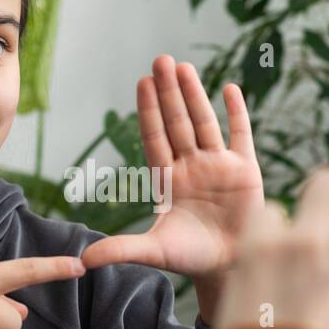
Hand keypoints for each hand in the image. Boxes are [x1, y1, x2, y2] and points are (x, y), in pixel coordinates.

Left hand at [80, 56, 264, 293]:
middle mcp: (192, 166)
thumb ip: (121, 249)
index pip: (155, 137)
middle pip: (177, 122)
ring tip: (185, 67)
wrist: (230, 268)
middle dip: (169, 92)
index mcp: (168, 180)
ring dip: (195, 95)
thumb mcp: (154, 251)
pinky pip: (240, 135)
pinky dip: (236, 113)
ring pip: (205, 122)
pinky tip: (229, 88)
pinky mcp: (246, 170)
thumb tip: (83, 259)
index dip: (149, 111)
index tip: (142, 83)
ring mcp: (219, 166)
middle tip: (160, 60)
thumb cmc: (191, 259)